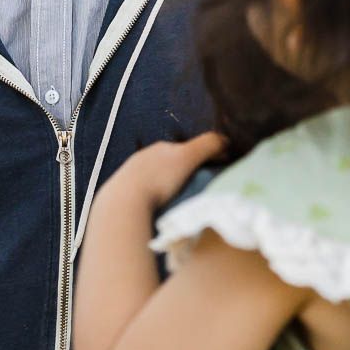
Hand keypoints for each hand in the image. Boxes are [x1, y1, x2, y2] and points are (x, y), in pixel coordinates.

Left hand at [107, 132, 226, 210]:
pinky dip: (154, 198)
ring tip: (179, 202)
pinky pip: (145, 194)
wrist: (124, 203)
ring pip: (157, 178)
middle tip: (199, 187)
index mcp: (161, 147)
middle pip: (172, 163)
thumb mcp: (189, 156)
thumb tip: (225, 140)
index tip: (215, 170)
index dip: (204, 157)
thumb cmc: (158, 178)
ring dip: (169, 186)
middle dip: (186, 171)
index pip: (188, 149)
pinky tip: (159, 208)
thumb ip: (209, 144)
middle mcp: (145, 157)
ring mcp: (131, 175)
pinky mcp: (124, 194)